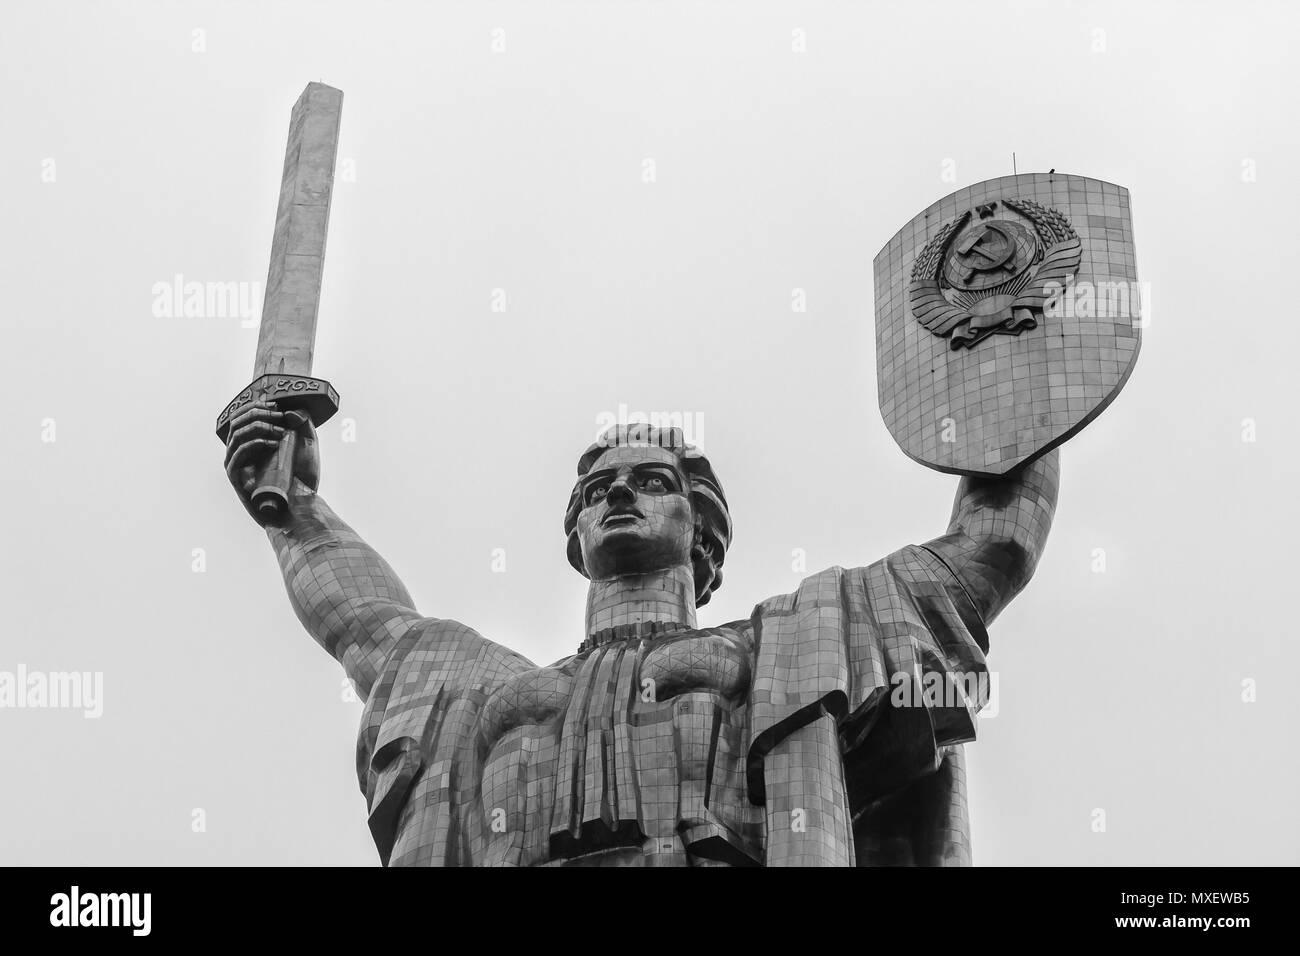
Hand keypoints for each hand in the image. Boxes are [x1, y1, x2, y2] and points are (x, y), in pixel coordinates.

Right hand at [224, 400, 320, 521]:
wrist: (303, 504)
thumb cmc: (303, 478)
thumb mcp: (307, 444)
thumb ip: (303, 423)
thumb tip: (291, 410)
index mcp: (252, 441)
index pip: (242, 415)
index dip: (256, 405)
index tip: (275, 403)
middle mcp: (240, 451)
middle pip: (236, 421)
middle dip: (257, 412)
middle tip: (277, 413)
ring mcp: (236, 464)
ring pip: (236, 435)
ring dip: (258, 426)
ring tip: (279, 431)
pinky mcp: (236, 478)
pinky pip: (236, 455)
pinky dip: (254, 444)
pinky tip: (272, 444)